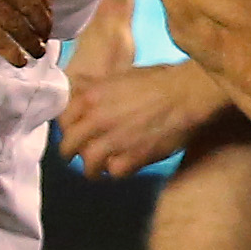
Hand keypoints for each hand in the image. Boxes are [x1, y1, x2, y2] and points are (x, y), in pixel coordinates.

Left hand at [60, 62, 228, 176]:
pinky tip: (123, 166)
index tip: (72, 132)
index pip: (63, 119)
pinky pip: (114, 173)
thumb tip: (83, 93)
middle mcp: (96, 120)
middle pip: (69, 145)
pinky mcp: (132, 158)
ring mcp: (113, 141)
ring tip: (99, 170)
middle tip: (79, 156)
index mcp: (91, 96)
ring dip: (92, 169)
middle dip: (71, 152)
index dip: (67, 128)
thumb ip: (97, 89)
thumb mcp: (120, 76)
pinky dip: (118, 171)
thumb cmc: (158, 80)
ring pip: (88, 164)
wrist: (187, 93)